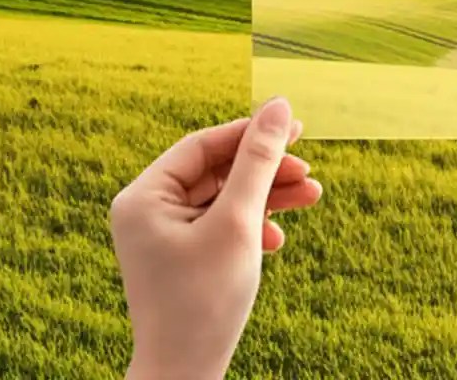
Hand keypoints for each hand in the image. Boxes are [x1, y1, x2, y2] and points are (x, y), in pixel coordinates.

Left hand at [110, 97, 321, 379]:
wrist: (185, 376)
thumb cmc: (206, 301)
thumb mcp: (238, 222)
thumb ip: (259, 161)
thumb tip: (279, 105)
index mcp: (142, 197)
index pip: (203, 146)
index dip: (252, 134)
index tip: (298, 127)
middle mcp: (146, 211)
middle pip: (216, 171)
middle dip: (266, 171)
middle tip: (310, 171)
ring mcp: (163, 236)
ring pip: (224, 199)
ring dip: (268, 197)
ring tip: (313, 197)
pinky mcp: (182, 257)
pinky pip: (221, 225)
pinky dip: (253, 225)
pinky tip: (277, 239)